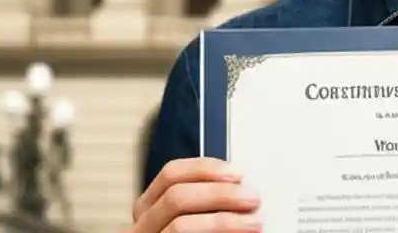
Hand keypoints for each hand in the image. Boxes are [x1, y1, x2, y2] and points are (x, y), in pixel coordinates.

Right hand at [129, 158, 260, 231]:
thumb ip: (208, 206)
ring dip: (222, 220)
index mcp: (151, 209)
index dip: (206, 169)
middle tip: (252, 198)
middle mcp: (143, 227)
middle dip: (220, 194)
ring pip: (179, 226)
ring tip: (254, 222)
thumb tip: (243, 188)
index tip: (238, 173)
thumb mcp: (195, 221)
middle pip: (176, 196)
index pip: (172, 175)